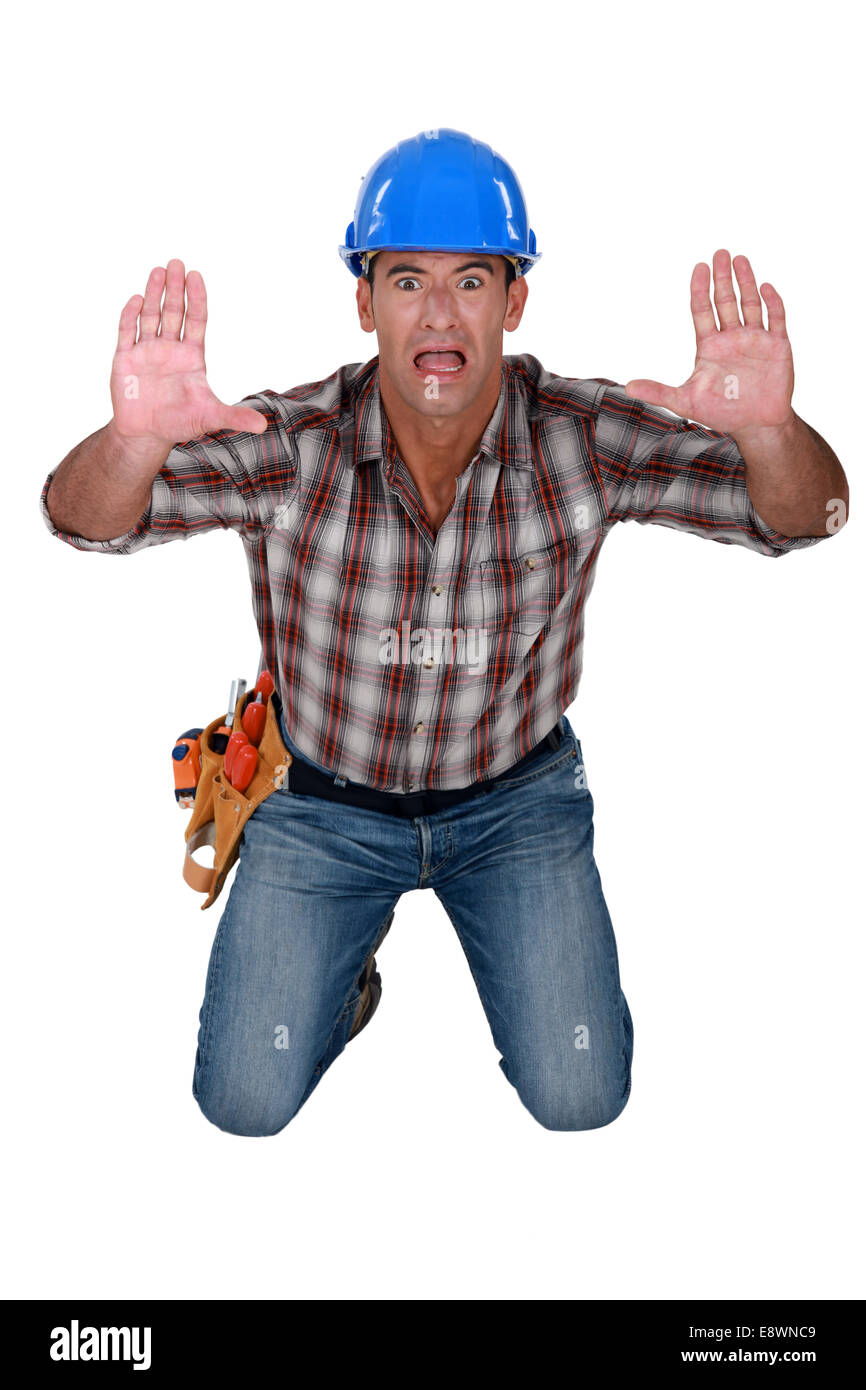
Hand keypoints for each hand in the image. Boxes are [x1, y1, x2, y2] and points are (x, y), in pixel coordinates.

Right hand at [109, 260, 267, 446]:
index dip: (197, 298)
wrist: (146, 434)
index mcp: (191, 356)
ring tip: (158, 270)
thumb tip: (263, 426)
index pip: (196, 320)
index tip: (196, 276)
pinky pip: (128, 332)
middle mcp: (170, 349)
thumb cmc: (179, 423)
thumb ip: (234, 417)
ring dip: (154, 294)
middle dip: (175, 288)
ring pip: (151, 316)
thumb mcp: (209, 418)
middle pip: (174, 312)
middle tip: (177, 263)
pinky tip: (137, 299)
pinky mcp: (125, 359)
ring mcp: (147, 351)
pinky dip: (130, 316)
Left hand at [624, 249, 795, 435]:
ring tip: (740, 259)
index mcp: (710, 345)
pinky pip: (776, 318)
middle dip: (722, 277)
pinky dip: (772, 302)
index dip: (700, 288)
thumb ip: (658, 392)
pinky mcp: (777, 346)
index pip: (702, 309)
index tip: (699, 267)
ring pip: (750, 303)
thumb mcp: (686, 402)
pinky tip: (766, 287)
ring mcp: (755, 339)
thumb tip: (627, 386)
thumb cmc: (722, 412)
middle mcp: (731, 337)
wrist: (756, 425)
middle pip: (725, 301)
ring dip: (746, 281)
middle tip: (720, 252)